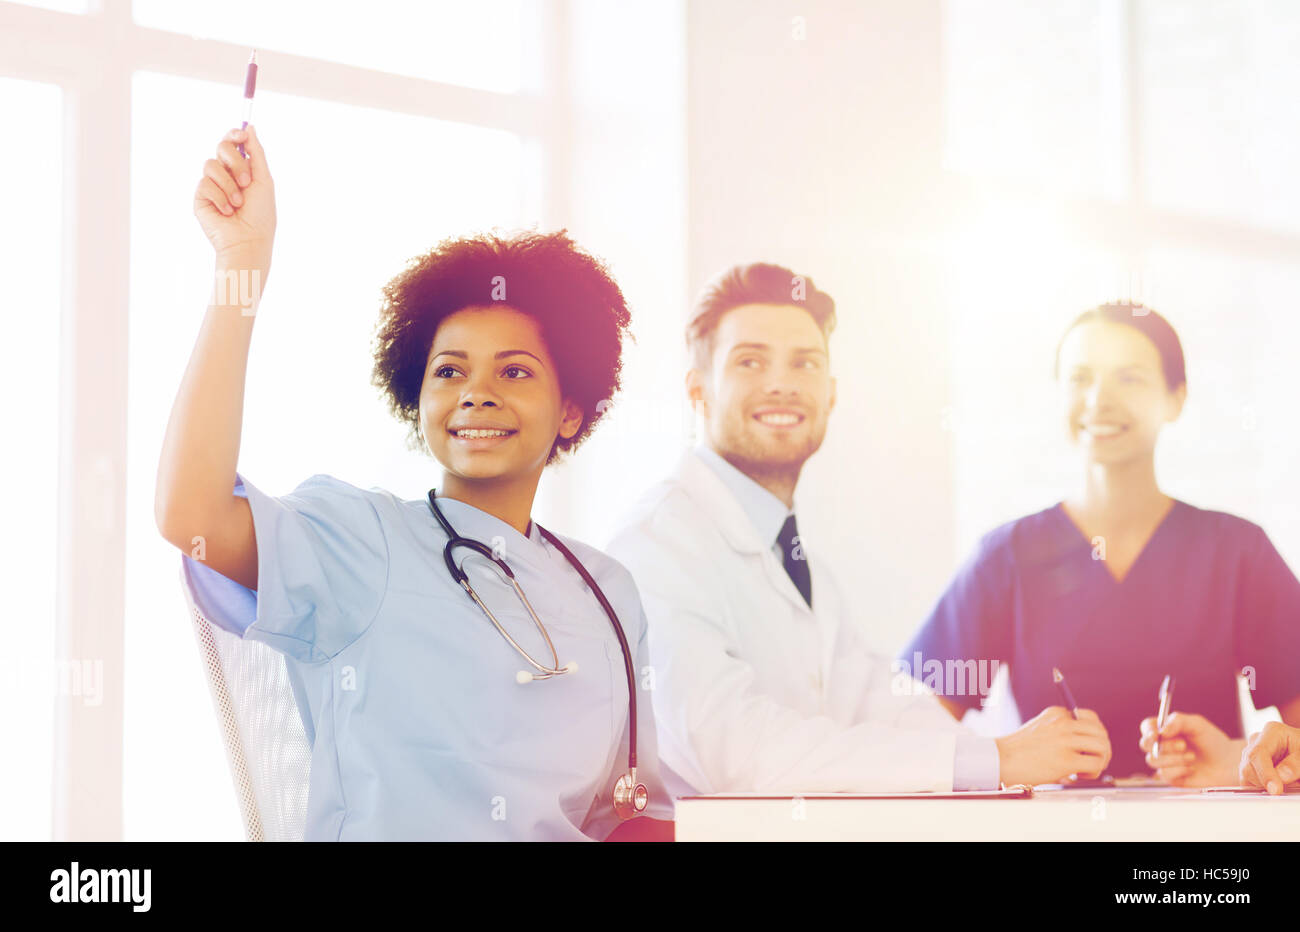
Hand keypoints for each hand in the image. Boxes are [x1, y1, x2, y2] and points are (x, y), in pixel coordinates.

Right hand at [193, 124, 276, 265]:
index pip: (233, 144)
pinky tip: (227, 212)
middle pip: (221, 148)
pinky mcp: (200, 197)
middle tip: (247, 182)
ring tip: (238, 203)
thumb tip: (251, 129)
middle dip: (235, 162)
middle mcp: (226, 175)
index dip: (234, 135)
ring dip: (229, 184)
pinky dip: (220, 197)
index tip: (241, 135)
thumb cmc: (260, 214)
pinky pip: (205, 184)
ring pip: (211, 165)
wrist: (248, 239)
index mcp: (242, 169)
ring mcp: (212, 185)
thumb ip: (256, 153)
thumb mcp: (263, 180)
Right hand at [995, 706, 1111, 785]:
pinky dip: (1093, 772)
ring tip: (1086, 770)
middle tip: (1093, 762)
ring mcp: (1065, 740)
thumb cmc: (1017, 751)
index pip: (1091, 719)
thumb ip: (1061, 733)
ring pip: (1102, 746)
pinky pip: (1095, 763)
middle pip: (1100, 732)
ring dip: (1100, 760)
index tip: (1089, 748)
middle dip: (1102, 749)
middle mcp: (1063, 723)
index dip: (1096, 735)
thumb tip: (1087, 748)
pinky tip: (1079, 776)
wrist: (999, 760)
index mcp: (1057, 713)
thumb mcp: (1040, 730)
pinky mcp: (1066, 759)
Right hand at [1139, 711, 1240, 786]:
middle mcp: (1163, 746)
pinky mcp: (1171, 778)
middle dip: (1164, 745)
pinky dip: (1179, 770)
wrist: (1228, 764)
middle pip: (1145, 744)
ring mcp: (1166, 762)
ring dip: (1174, 758)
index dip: (1147, 731)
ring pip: (1153, 760)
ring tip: (1192, 757)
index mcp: (1166, 731)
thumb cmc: (1213, 742)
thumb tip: (1161, 730)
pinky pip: (1164, 774)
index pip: (1147, 727)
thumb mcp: (1197, 724)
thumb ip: (1178, 721)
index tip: (1156, 733)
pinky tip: (1191, 769)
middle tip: (1183, 745)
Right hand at [1239, 721, 1299, 794]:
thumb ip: (1296, 764)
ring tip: (1287, 783)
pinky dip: (1262, 787)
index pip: (1259, 753)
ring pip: (1246, 776)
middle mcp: (1257, 741)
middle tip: (1287, 788)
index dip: (1265, 773)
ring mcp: (1251, 753)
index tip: (1276, 789)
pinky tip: (1277, 784)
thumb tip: (1281, 777)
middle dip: (1266, 782)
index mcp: (1273, 732)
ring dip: (1265, 785)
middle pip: (1248, 766)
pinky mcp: (1250, 766)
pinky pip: (1248, 781)